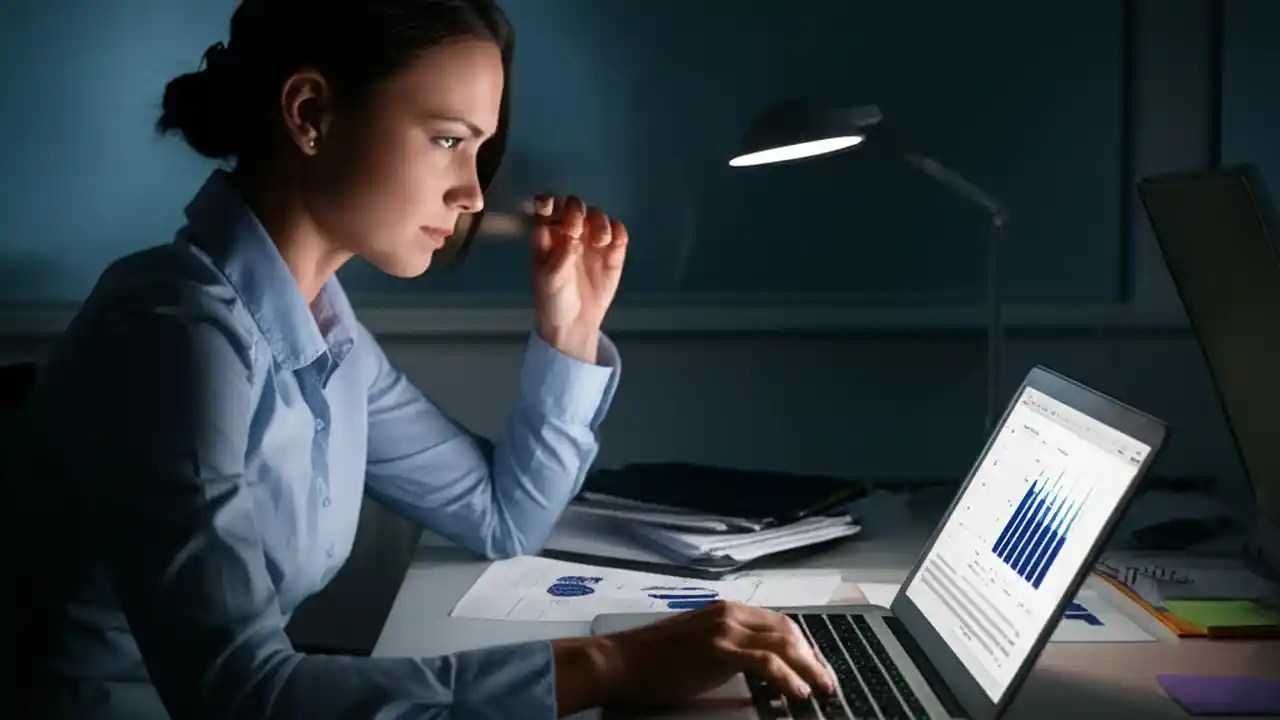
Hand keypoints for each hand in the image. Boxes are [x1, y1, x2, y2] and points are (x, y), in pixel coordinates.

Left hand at [530, 193, 627, 363]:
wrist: (575, 323)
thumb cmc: (554, 299)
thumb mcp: (551, 277)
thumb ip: (562, 252)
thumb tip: (575, 233)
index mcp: (547, 234)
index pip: (546, 206)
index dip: (549, 200)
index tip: (552, 207)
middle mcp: (569, 231)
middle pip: (574, 204)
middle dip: (576, 210)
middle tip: (577, 229)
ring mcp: (591, 240)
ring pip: (597, 214)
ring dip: (599, 222)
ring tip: (600, 242)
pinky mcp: (612, 251)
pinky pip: (618, 231)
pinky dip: (617, 232)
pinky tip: (613, 245)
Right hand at [552, 601, 836, 714]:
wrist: (623, 661)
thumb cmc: (653, 659)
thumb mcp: (698, 642)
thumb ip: (727, 644)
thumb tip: (756, 664)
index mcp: (726, 610)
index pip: (778, 622)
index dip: (803, 645)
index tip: (816, 666)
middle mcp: (730, 613)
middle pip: (788, 629)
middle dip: (812, 656)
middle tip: (826, 681)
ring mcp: (726, 629)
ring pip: (784, 643)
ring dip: (809, 668)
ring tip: (822, 689)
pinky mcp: (721, 650)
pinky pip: (768, 662)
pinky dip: (789, 678)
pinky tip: (798, 693)